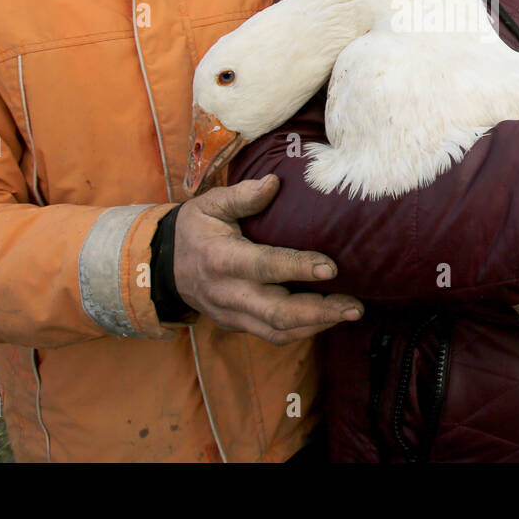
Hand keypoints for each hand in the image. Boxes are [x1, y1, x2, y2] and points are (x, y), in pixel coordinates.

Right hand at [173, 175, 363, 343]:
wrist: (164, 267)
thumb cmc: (195, 230)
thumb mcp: (210, 205)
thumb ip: (242, 195)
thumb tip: (274, 183)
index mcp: (222, 259)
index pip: (265, 266)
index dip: (299, 268)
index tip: (331, 267)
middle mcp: (229, 293)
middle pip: (278, 313)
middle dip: (320, 312)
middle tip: (354, 306)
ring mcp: (232, 314)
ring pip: (279, 332)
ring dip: (318, 325)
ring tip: (350, 311)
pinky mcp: (238, 326)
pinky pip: (273, 335)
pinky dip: (304, 330)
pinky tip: (328, 317)